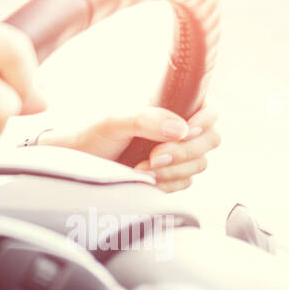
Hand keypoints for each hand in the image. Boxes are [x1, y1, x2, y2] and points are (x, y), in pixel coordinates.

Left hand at [35, 105, 219, 191]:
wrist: (77, 164)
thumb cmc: (93, 135)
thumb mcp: (115, 121)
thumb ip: (145, 119)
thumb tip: (181, 128)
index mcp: (171, 106)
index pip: (209, 111)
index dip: (204, 122)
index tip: (185, 132)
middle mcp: (178, 128)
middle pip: (210, 140)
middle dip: (184, 151)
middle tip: (154, 157)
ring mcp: (177, 153)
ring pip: (199, 164)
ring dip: (172, 170)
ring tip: (140, 168)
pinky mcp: (170, 176)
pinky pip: (185, 183)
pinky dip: (167, 183)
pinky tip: (143, 178)